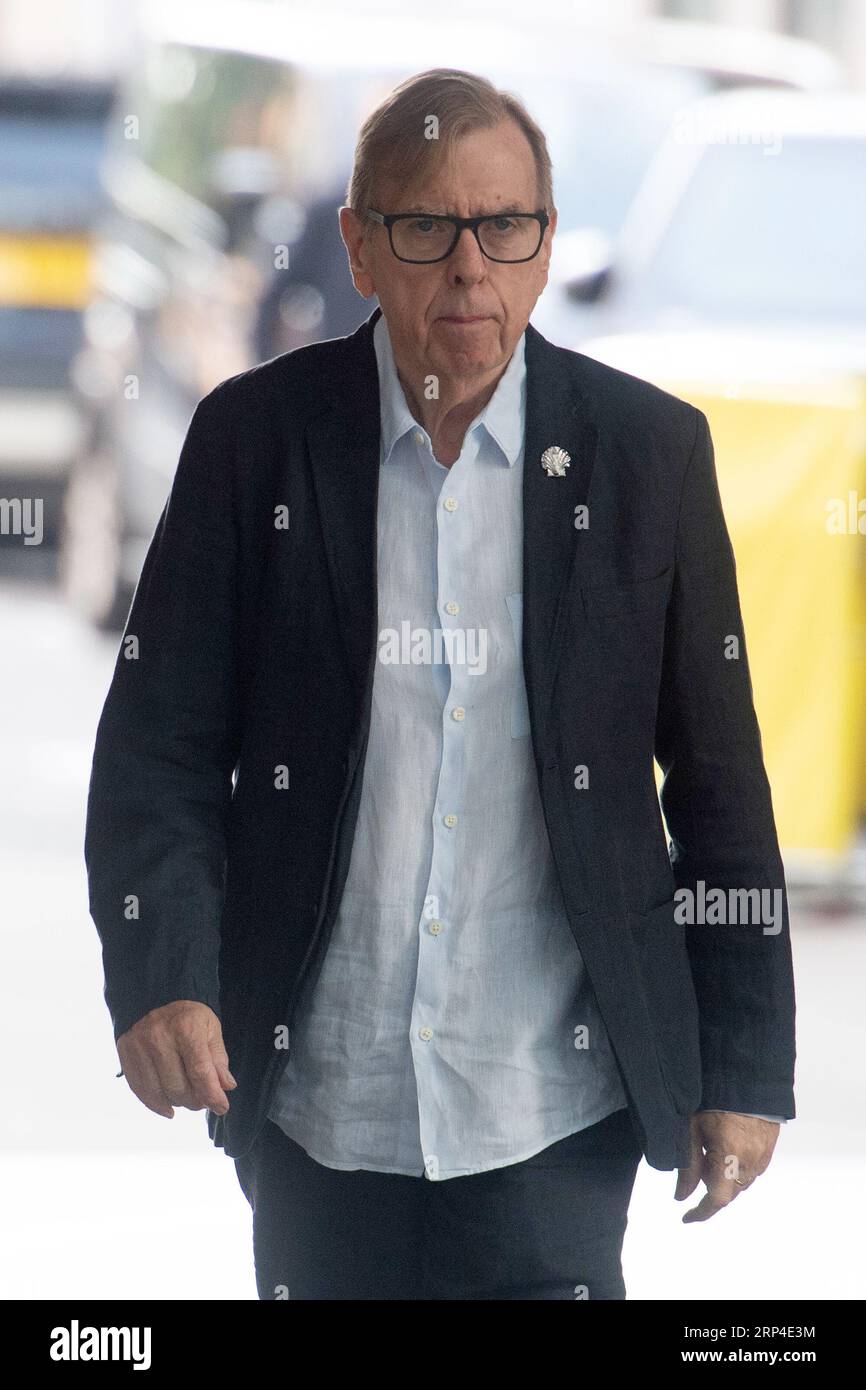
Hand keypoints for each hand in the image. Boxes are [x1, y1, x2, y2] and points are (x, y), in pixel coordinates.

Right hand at [116, 1000, 236, 1119]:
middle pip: (179, 1087)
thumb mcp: (210, 1029)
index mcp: (186, 1028)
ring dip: (178, 1103)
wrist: (154, 996)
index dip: (212, 1095)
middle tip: (204, 1099)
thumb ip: (218, 1059)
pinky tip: (168, 1108)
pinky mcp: (125, 1054)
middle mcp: (159, 1038)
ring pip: (160, 1093)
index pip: (200, 1072)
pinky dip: (156, 1105)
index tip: (222, 1107)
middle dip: (196, 1101)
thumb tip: (226, 1087)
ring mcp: (139, 1047)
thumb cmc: (188, 1016)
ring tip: (188, 1099)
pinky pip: (140, 1090)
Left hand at [675, 1110, 778, 1222]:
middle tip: (696, 1163)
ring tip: (710, 1149)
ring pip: (740, 1183)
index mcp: (729, 1157)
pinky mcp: (769, 1150)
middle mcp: (750, 1163)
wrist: (748, 1078)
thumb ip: (688, 1165)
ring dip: (724, 1177)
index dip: (701, 1212)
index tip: (687, 1216)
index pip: (717, 1199)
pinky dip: (736, 1168)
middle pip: (729, 1192)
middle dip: (710, 1187)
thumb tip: (681, 1196)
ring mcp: (762, 1157)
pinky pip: (751, 1170)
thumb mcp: (693, 1129)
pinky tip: (726, 1147)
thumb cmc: (715, 1099)